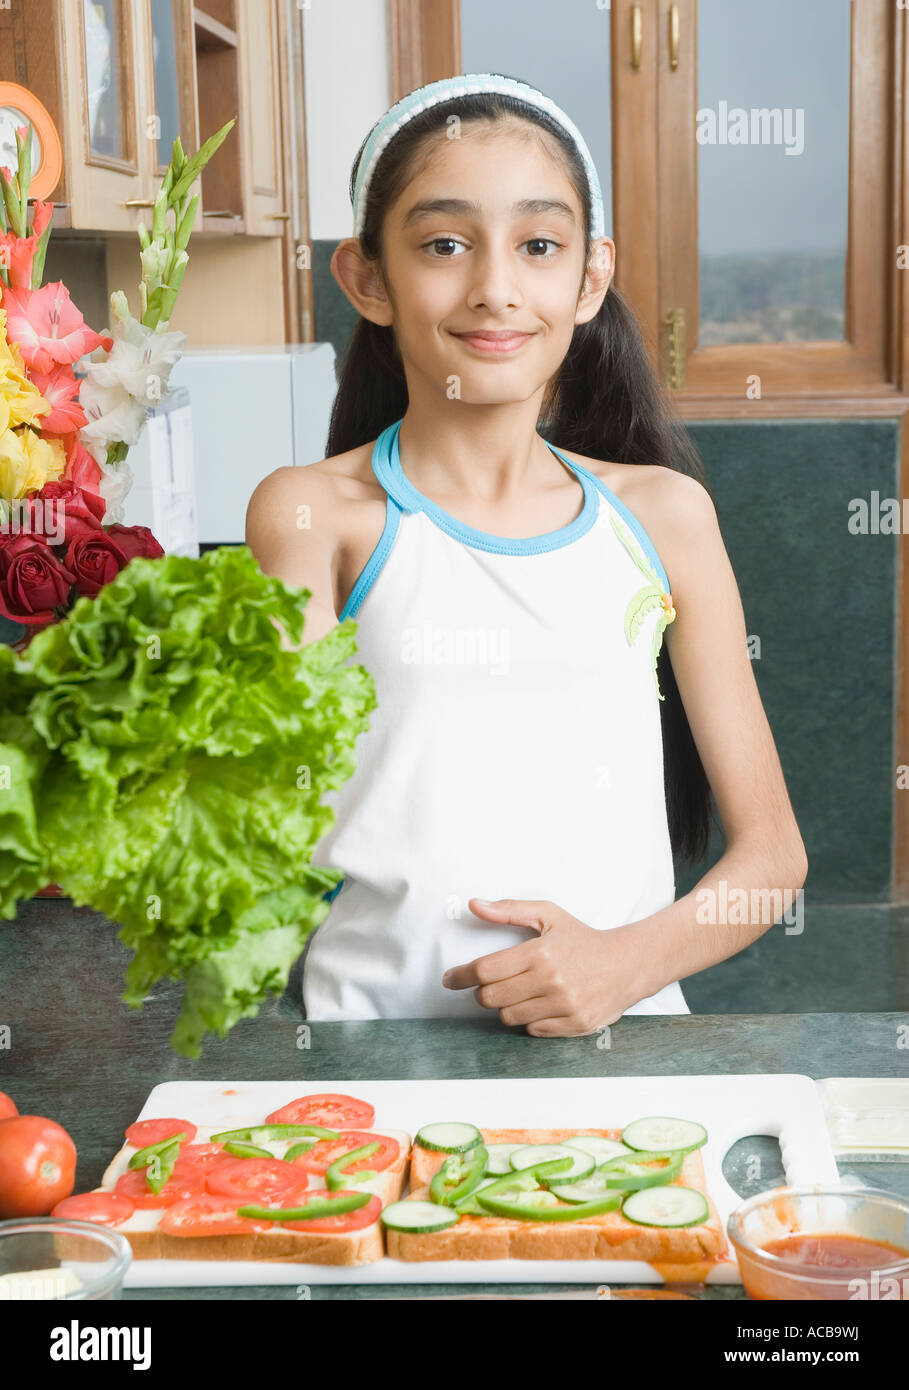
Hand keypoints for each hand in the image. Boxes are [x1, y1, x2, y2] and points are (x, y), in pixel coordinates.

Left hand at [442, 898, 647, 1036]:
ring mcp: (564, 1005)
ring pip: (509, 1017)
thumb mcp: (548, 916)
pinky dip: (529, 1019)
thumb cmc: (583, 938)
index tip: (450, 979)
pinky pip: (532, 1030)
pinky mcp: (575, 1025)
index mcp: (540, 952)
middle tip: (489, 985)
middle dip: (482, 992)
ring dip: (506, 1006)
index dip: (461, 975)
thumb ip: (509, 910)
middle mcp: (551, 981)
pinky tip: (540, 1004)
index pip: (485, 970)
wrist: (628, 963)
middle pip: (491, 998)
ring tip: (521, 992)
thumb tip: (474, 904)